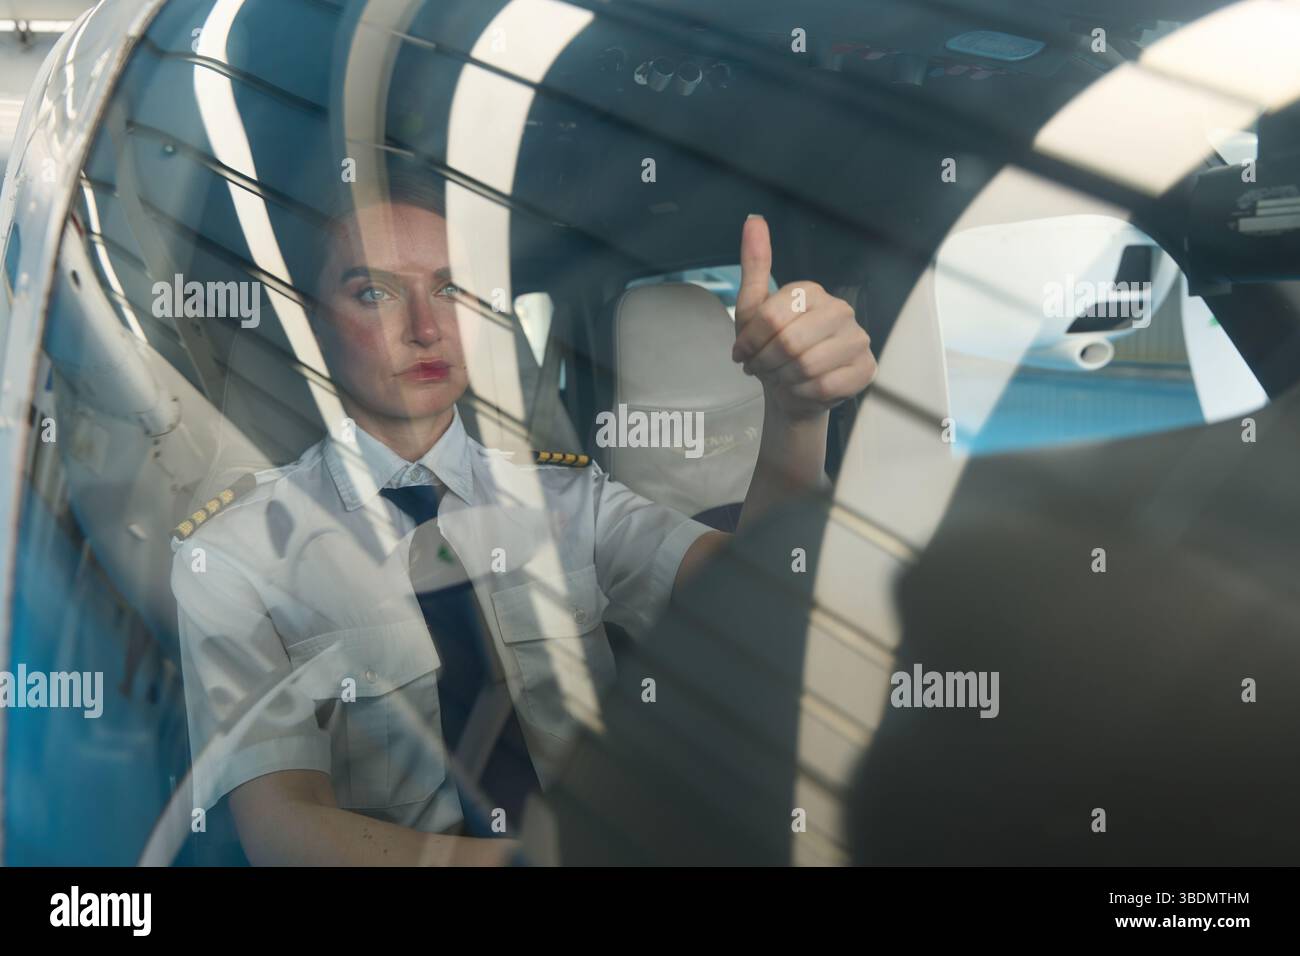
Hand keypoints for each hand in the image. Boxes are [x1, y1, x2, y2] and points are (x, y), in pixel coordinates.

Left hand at [731, 215, 876, 420]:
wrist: (793, 391)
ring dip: (784, 379)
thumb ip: (755, 266)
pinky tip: (802, 388)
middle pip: (788, 342)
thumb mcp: (753, 310)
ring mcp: (857, 339)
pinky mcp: (866, 369)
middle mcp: (840, 309)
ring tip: (782, 376)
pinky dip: (803, 393)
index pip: (770, 317)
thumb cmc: (772, 350)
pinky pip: (825, 386)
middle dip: (766, 363)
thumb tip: (753, 220)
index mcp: (812, 292)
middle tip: (762, 368)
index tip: (744, 353)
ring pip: (807, 366)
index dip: (749, 342)